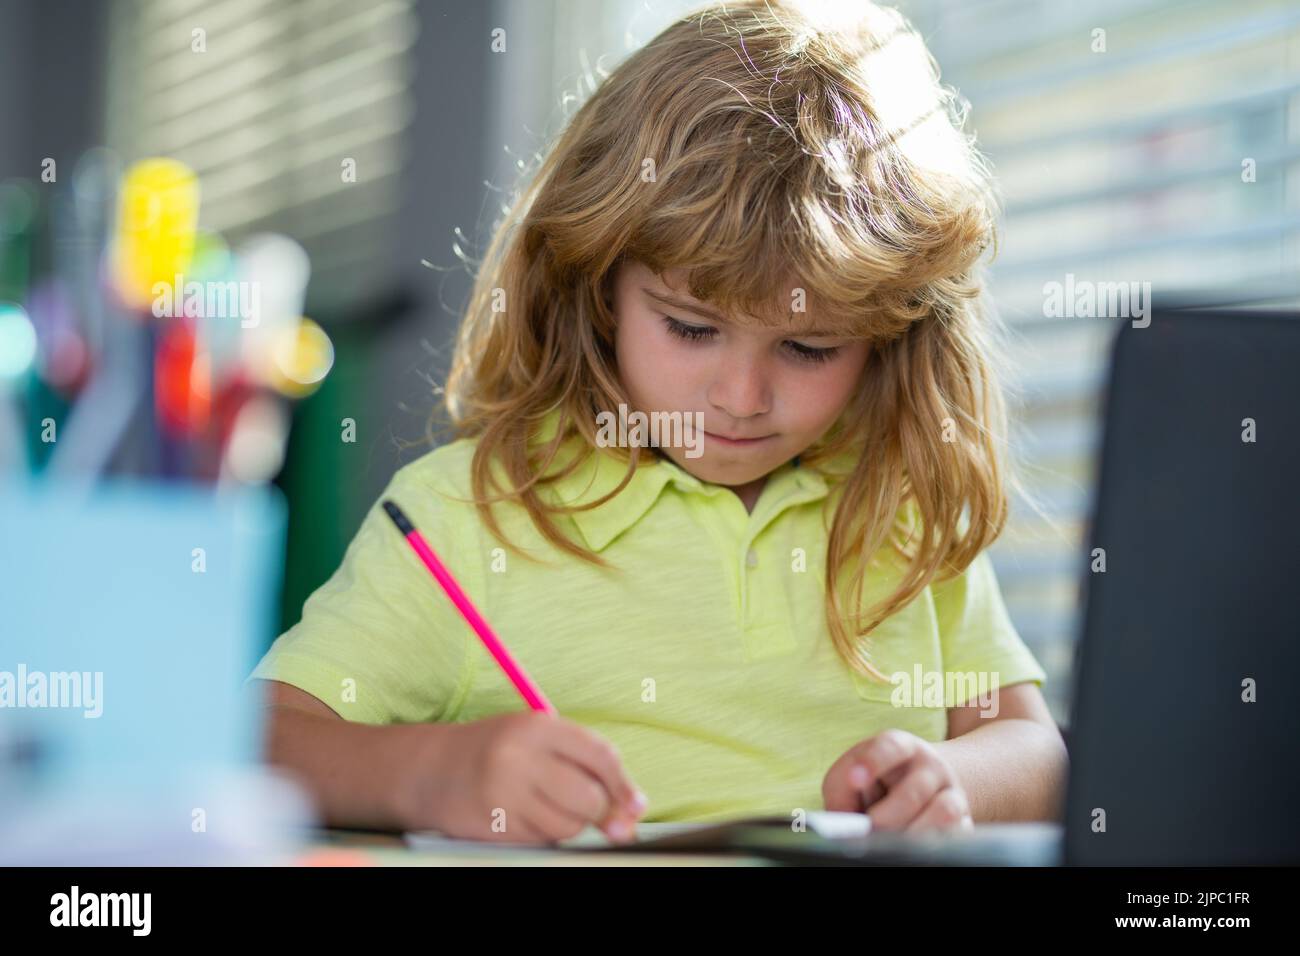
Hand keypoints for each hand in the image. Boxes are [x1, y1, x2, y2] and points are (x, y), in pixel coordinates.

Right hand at [397, 712, 647, 844]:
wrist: (433, 769)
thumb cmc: (502, 751)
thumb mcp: (541, 740)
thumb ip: (586, 765)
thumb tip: (633, 813)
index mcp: (537, 726)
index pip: (600, 756)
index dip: (625, 785)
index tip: (637, 805)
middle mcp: (519, 758)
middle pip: (588, 799)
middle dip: (599, 811)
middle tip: (588, 809)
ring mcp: (502, 794)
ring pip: (567, 826)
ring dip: (569, 824)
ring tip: (545, 803)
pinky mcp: (492, 826)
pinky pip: (541, 841)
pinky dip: (543, 834)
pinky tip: (523, 814)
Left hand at [822, 729, 972, 832]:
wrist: (921, 786)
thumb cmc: (876, 782)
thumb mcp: (854, 775)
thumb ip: (842, 790)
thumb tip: (841, 820)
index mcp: (902, 747)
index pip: (891, 746)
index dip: (873, 761)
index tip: (855, 779)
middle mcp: (931, 768)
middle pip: (913, 791)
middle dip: (886, 817)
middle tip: (867, 830)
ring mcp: (953, 793)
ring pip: (943, 814)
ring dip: (913, 834)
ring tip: (890, 846)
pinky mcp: (964, 822)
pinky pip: (959, 834)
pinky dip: (936, 845)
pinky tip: (913, 850)